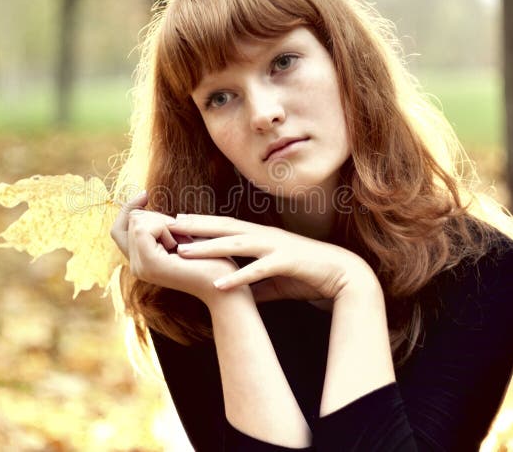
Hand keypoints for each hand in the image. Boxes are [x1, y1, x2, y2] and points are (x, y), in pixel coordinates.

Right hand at [109, 192, 238, 303]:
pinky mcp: (150, 264)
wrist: (226, 286)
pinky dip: (163, 227)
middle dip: (156, 217)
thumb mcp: (180, 235)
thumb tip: (141, 200)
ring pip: (137, 220)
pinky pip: (144, 228)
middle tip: (181, 236)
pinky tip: (180, 245)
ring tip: (182, 244)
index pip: (119, 229)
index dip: (128, 208)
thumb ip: (159, 225)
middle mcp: (135, 266)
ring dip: (163, 223)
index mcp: (141, 261)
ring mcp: (140, 267)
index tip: (145, 194)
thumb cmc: (210, 259)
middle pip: (130, 219)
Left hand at [167, 214, 380, 301]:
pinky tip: (219, 285)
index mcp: (261, 236)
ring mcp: (276, 247)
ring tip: (184, 252)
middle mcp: (265, 236)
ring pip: (237, 244)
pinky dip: (239, 277)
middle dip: (197, 225)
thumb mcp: (272, 278)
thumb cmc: (307, 273)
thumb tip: (227, 292)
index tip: (176, 222)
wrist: (343, 274)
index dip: (201, 223)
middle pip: (225, 227)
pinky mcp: (287, 262)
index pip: (226, 226)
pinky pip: (259, 270)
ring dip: (209, 248)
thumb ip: (251, 282)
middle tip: (169, 225)